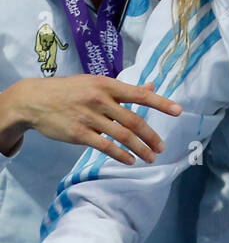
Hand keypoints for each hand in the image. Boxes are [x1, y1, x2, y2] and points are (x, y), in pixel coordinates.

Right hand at [0, 76, 180, 163]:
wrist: (35, 100)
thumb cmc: (70, 90)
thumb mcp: (96, 82)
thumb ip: (124, 88)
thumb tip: (152, 87)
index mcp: (107, 84)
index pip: (139, 94)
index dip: (161, 103)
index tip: (178, 111)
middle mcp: (100, 100)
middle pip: (133, 120)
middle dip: (151, 136)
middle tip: (162, 147)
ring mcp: (89, 117)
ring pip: (122, 135)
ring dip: (140, 149)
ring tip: (151, 157)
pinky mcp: (78, 133)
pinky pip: (105, 146)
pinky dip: (121, 155)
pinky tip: (131, 160)